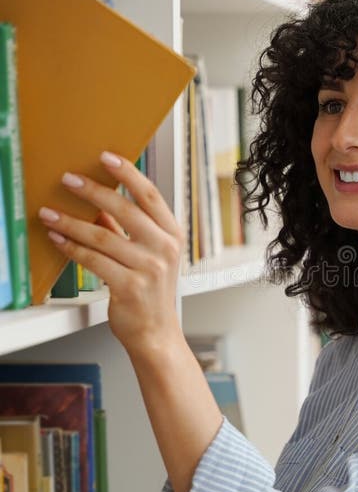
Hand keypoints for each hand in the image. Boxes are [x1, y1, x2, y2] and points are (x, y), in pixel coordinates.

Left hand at [38, 151, 184, 354]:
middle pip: (125, 209)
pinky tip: (58, 238)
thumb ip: (127, 230)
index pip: (150, 195)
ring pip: (102, 236)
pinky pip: (93, 260)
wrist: (156, 334)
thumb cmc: (151, 294)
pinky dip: (71, 247)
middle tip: (68, 180)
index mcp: (172, 235)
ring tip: (50, 213)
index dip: (128, 173)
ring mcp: (149, 269)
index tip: (106, 157)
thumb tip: (100, 205)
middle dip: (92, 191)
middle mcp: (164, 249)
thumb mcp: (148, 256)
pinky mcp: (129, 288)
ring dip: (71, 222)